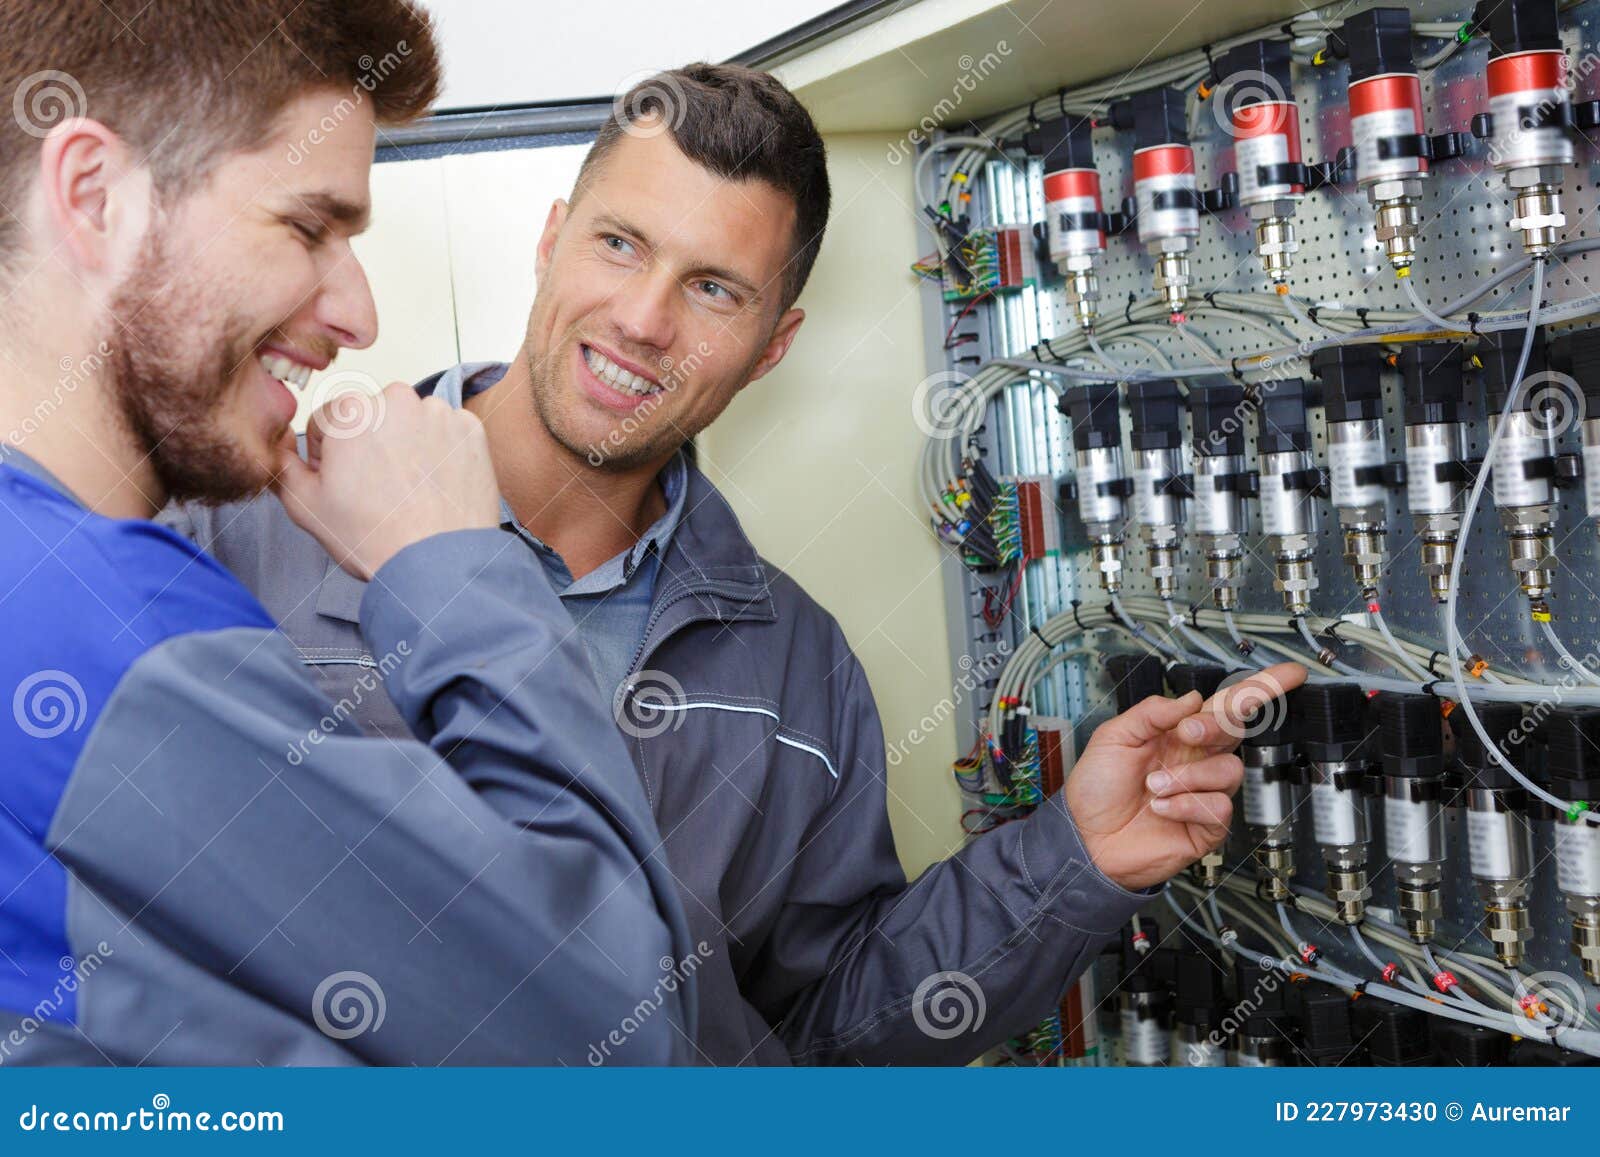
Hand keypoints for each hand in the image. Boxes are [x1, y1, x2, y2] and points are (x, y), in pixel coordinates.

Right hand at [272, 382, 500, 579]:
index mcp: (351, 410)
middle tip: (376, 490)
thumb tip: (277, 446)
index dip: (328, 455)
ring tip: (408, 491)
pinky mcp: (472, 431)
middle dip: (368, 445)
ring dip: (406, 446)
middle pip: (371, 417)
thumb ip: (281, 465)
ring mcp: (440, 413)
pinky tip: (434, 486)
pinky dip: (440, 452)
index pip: (327, 421)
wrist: (438, 564)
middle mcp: (398, 399)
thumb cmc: (375, 537)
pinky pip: (446, 433)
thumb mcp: (305, 506)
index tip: (343, 482)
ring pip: (410, 422)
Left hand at [1064, 662, 1307, 890]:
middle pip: (1236, 730)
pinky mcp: (1207, 825)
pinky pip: (1218, 807)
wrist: (1086, 839)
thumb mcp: (1113, 737)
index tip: (1291, 673)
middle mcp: (1198, 760)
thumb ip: (1151, 713)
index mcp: (1179, 734)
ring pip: (1229, 770)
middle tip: (1187, 734)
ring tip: (1154, 786)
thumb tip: (1191, 699)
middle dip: (1216, 726)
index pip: (1226, 706)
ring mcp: (1205, 792)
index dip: (1260, 688)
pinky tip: (1161, 809)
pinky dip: (1185, 804)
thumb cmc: (1097, 789)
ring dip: (1188, 776)